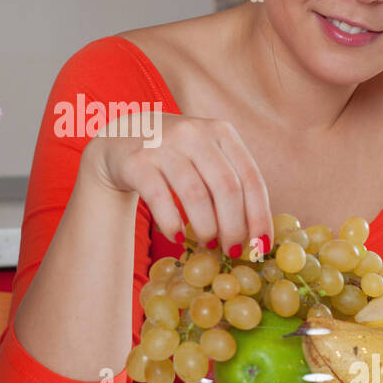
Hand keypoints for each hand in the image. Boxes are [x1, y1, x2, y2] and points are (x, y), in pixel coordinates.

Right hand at [82, 112, 273, 257]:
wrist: (121, 138)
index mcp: (221, 132)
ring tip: (207, 244)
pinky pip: (160, 199)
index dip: (260, 215)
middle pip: (226, 187)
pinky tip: (176, 236)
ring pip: (195, 194)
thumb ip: (230, 182)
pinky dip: (172, 223)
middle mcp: (194, 133)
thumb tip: (255, 234)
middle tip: (231, 250)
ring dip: (206, 228)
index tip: (261, 246)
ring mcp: (164, 145)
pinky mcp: (137, 161)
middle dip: (234, 227)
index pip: (251, 177)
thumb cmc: (175, 156)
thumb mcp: (206, 155)